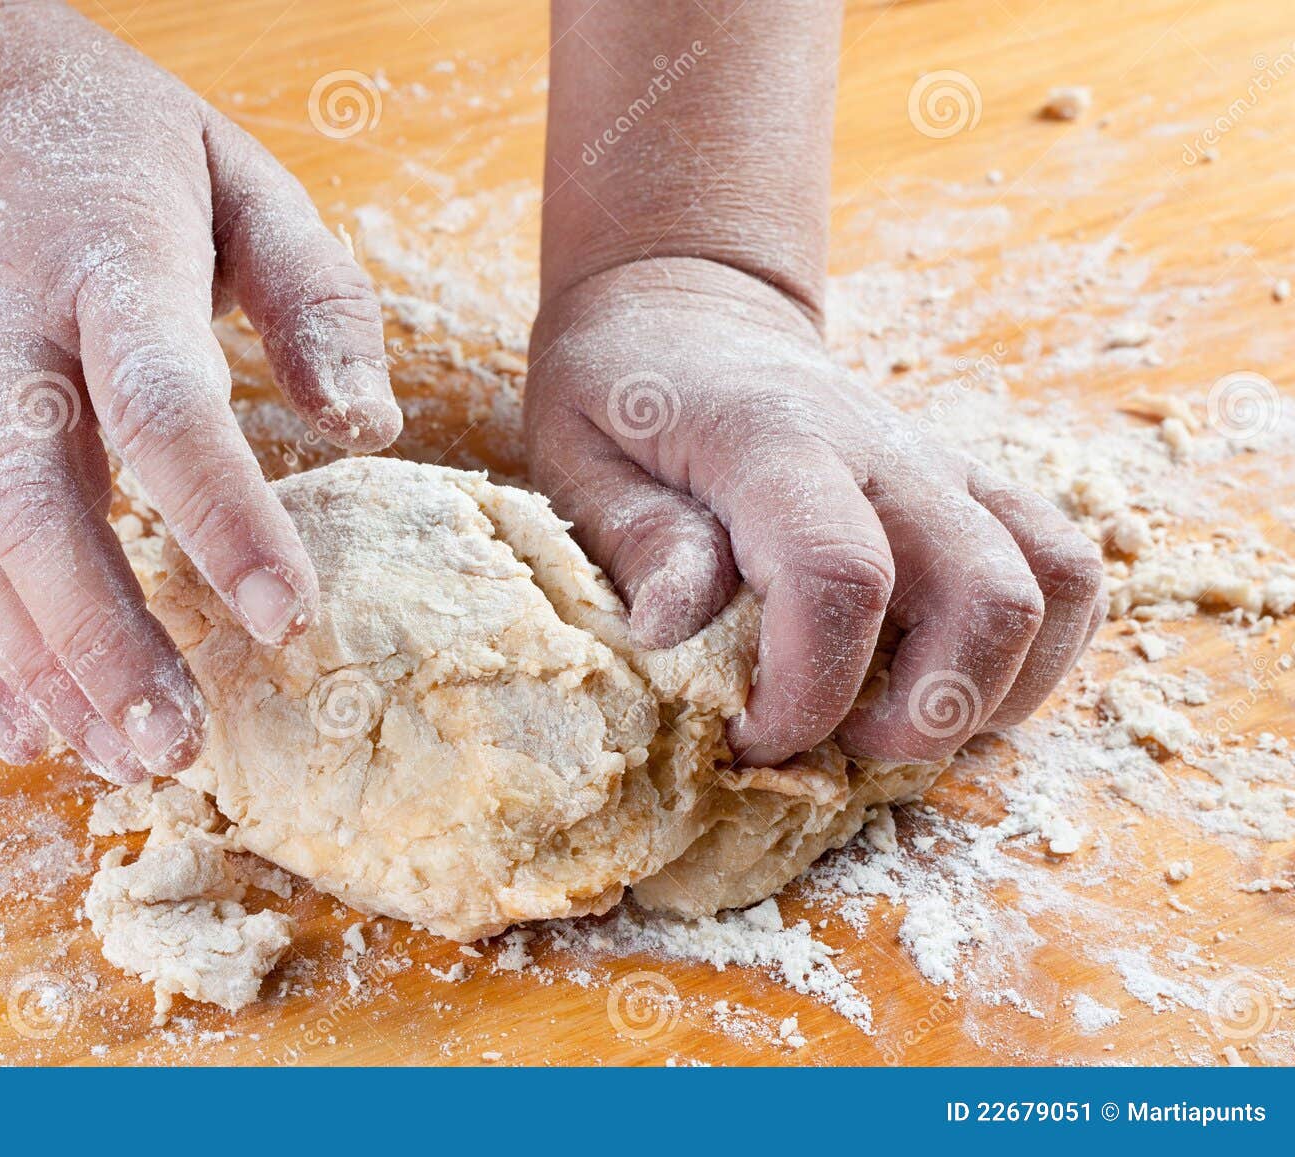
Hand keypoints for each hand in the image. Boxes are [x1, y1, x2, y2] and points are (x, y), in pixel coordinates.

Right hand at [0, 6, 398, 780]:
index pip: (162, 409)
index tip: (292, 623)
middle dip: (104, 639)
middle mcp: (4, 341)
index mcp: (109, 268)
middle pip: (33, 508)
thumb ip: (317, 301)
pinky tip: (15, 729)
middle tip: (182, 748)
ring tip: (122, 763)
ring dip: (33, 670)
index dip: (224, 521)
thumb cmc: (125, 149)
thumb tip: (372, 430)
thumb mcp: (247, 180)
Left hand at [524, 258, 1104, 766]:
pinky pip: (1065, 568)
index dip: (806, 690)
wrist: (691, 315)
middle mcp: (887, 453)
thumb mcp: (582, 457)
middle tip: (835, 741)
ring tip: (895, 718)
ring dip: (993, 690)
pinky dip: (1033, 650)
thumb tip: (675, 631)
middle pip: (989, 597)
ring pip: (1057, 585)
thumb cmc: (623, 393)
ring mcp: (944, 468)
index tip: (747, 732)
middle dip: (925, 713)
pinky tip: (946, 680)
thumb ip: (641, 541)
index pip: (840, 578)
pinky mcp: (972, 490)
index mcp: (775, 442)